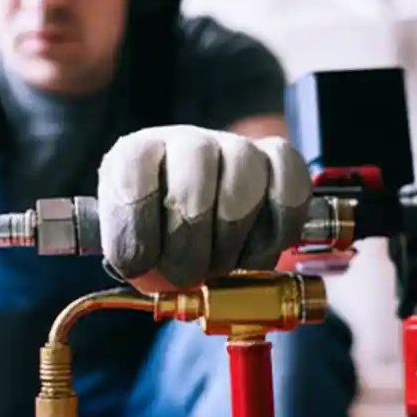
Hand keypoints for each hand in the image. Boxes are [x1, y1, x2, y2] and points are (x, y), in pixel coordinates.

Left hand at [97, 125, 311, 293]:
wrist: (191, 218)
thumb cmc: (155, 235)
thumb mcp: (128, 244)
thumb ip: (126, 253)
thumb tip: (142, 269)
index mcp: (136, 155)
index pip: (134, 183)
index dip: (138, 233)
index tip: (139, 264)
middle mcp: (186, 142)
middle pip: (191, 195)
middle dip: (188, 252)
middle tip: (185, 275)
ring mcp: (233, 144)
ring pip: (243, 183)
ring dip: (231, 241)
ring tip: (221, 265)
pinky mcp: (274, 157)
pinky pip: (290, 178)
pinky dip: (280, 223)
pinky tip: (258, 249)